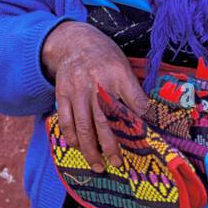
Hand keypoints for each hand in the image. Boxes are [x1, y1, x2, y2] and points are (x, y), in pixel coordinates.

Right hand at [42, 20, 148, 173]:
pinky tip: (78, 146)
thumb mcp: (124, 66)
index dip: (139, 122)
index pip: (133, 100)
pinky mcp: (62, 94)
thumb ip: (133, 91)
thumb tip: (145, 116)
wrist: (73, 42)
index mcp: (118, 73)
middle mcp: (97, 82)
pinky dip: (71, 136)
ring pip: (83, 125)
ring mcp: (77, 89)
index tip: (144, 140)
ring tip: (98, 165)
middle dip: (111, 146)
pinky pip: (66, 120)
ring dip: (90, 149)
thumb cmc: (104, 57)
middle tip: (117, 163)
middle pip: (105, 120)